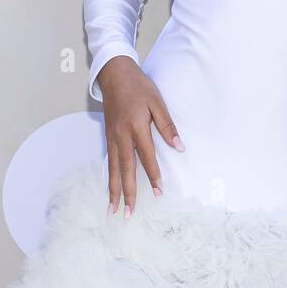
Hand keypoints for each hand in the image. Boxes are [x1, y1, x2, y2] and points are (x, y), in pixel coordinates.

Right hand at [95, 56, 183, 217]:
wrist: (114, 74)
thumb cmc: (138, 86)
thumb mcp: (157, 101)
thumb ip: (167, 125)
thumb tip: (179, 147)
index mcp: (136, 126)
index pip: (146, 156)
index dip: (153, 175)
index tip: (158, 192)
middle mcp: (121, 135)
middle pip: (124, 168)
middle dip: (127, 193)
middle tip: (128, 214)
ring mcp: (111, 136)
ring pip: (112, 168)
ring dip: (113, 190)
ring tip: (113, 209)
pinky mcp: (107, 136)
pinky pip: (108, 160)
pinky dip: (109, 176)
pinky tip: (111, 188)